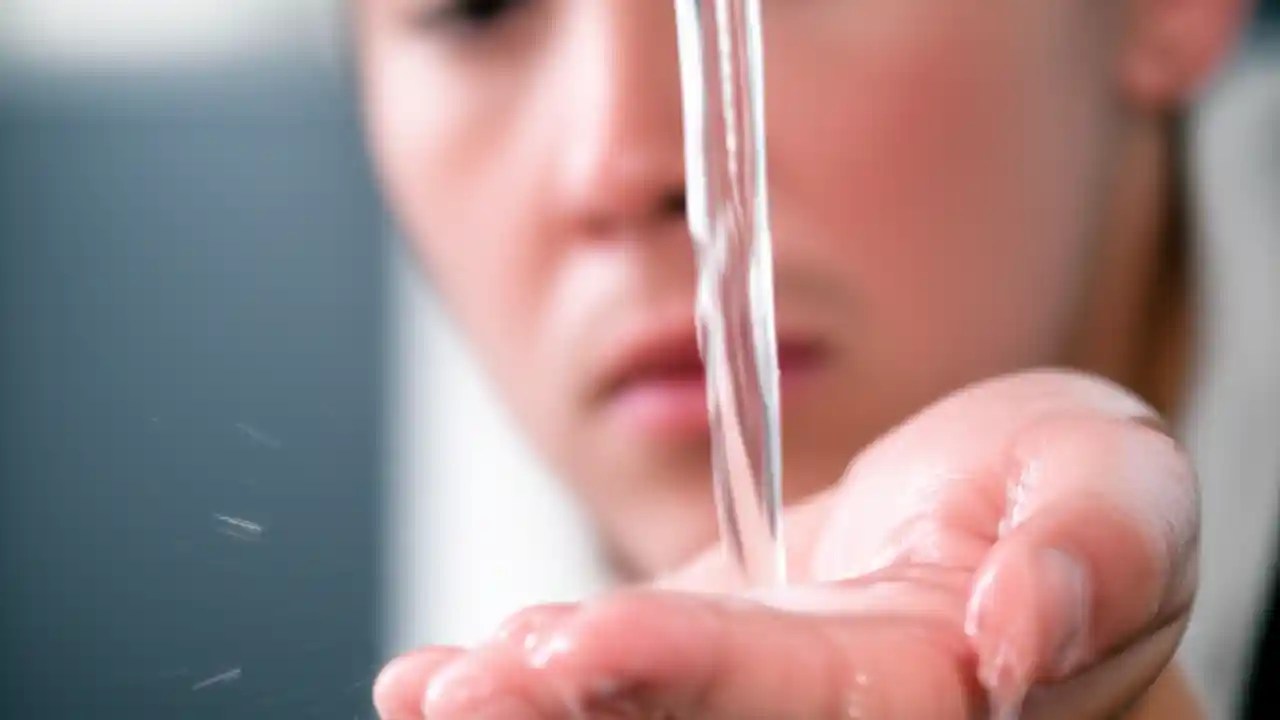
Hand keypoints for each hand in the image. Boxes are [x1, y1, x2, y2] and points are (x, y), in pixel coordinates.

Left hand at [374, 370, 1199, 718]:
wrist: (998, 514)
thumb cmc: (1061, 500)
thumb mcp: (1116, 490)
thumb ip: (1095, 552)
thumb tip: (1023, 629)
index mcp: (928, 690)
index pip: (812, 707)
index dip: (696, 680)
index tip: (586, 646)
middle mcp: (827, 714)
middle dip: (574, 718)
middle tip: (464, 694)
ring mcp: (750, 693)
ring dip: (529, 712)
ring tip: (433, 693)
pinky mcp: (697, 660)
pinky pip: (605, 682)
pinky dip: (522, 681)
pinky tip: (432, 680)